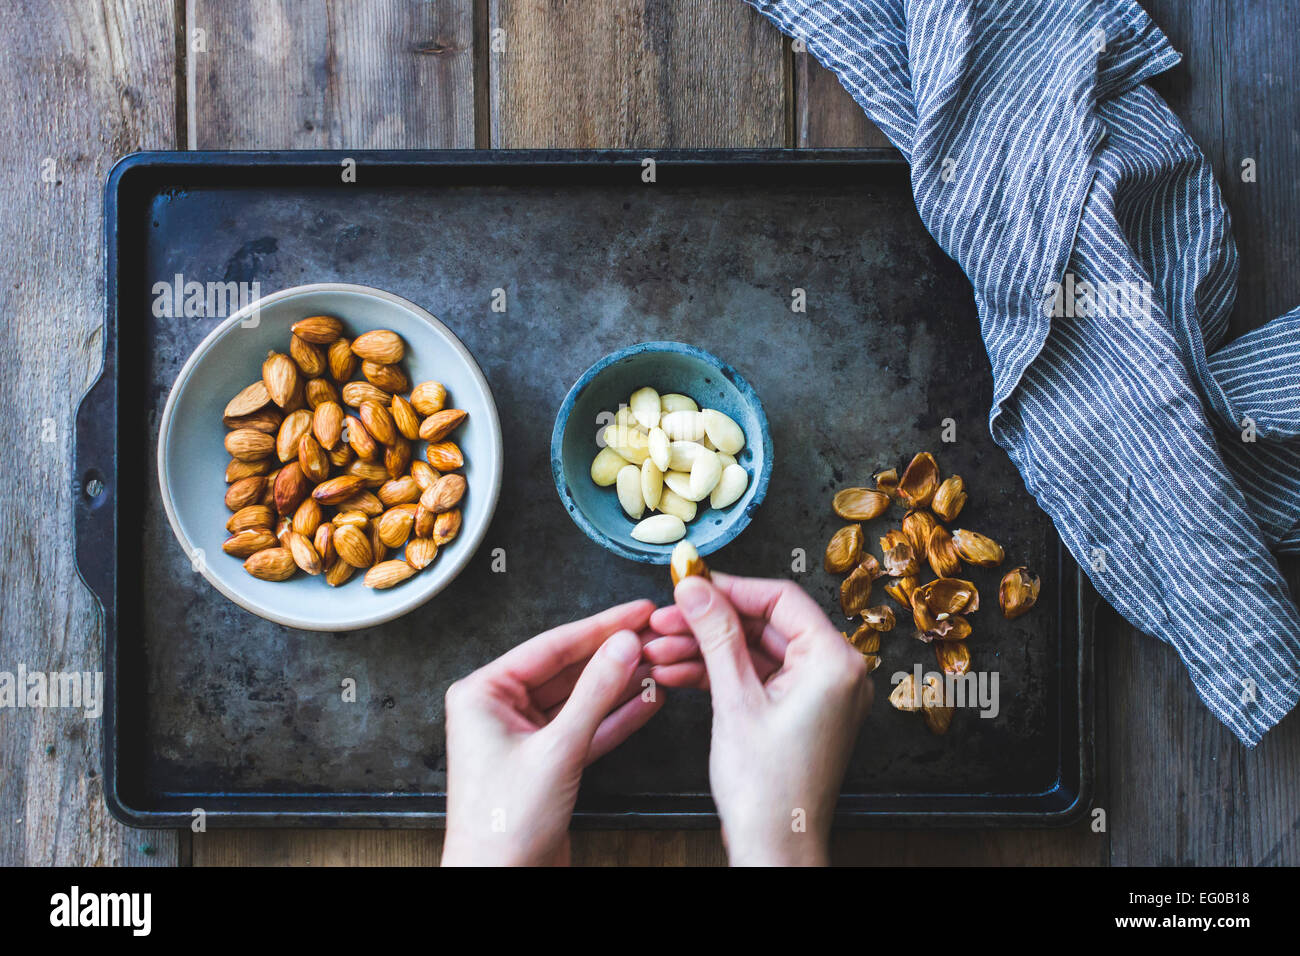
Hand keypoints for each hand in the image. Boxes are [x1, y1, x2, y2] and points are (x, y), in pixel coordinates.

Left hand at [441, 599, 661, 865]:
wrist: (501, 882)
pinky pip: (585, 728)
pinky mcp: (546, 761)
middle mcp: (499, 710)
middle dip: (613, 655)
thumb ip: (595, 693)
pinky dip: (615, 717)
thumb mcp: (558, 750)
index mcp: (482, 694)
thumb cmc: (503, 826)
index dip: (599, 627)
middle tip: (654, 635)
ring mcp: (523, 736)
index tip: (635, 612)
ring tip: (658, 663)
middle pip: (567, 669)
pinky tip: (646, 701)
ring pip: (580, 698)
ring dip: (619, 684)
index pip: (551, 647)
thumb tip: (622, 646)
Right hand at [644, 574, 871, 865]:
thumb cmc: (767, 790)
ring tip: (658, 650)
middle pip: (764, 624)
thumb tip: (695, 586)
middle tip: (664, 618)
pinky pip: (758, 676)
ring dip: (705, 649)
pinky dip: (719, 673)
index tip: (689, 583)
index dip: (729, 588)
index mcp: (834, 662)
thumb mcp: (734, 700)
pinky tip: (676, 671)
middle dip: (708, 623)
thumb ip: (715, 634)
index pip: (779, 599)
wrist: (774, 848)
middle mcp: (836, 672)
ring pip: (755, 650)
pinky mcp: (800, 710)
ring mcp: (818, 692)